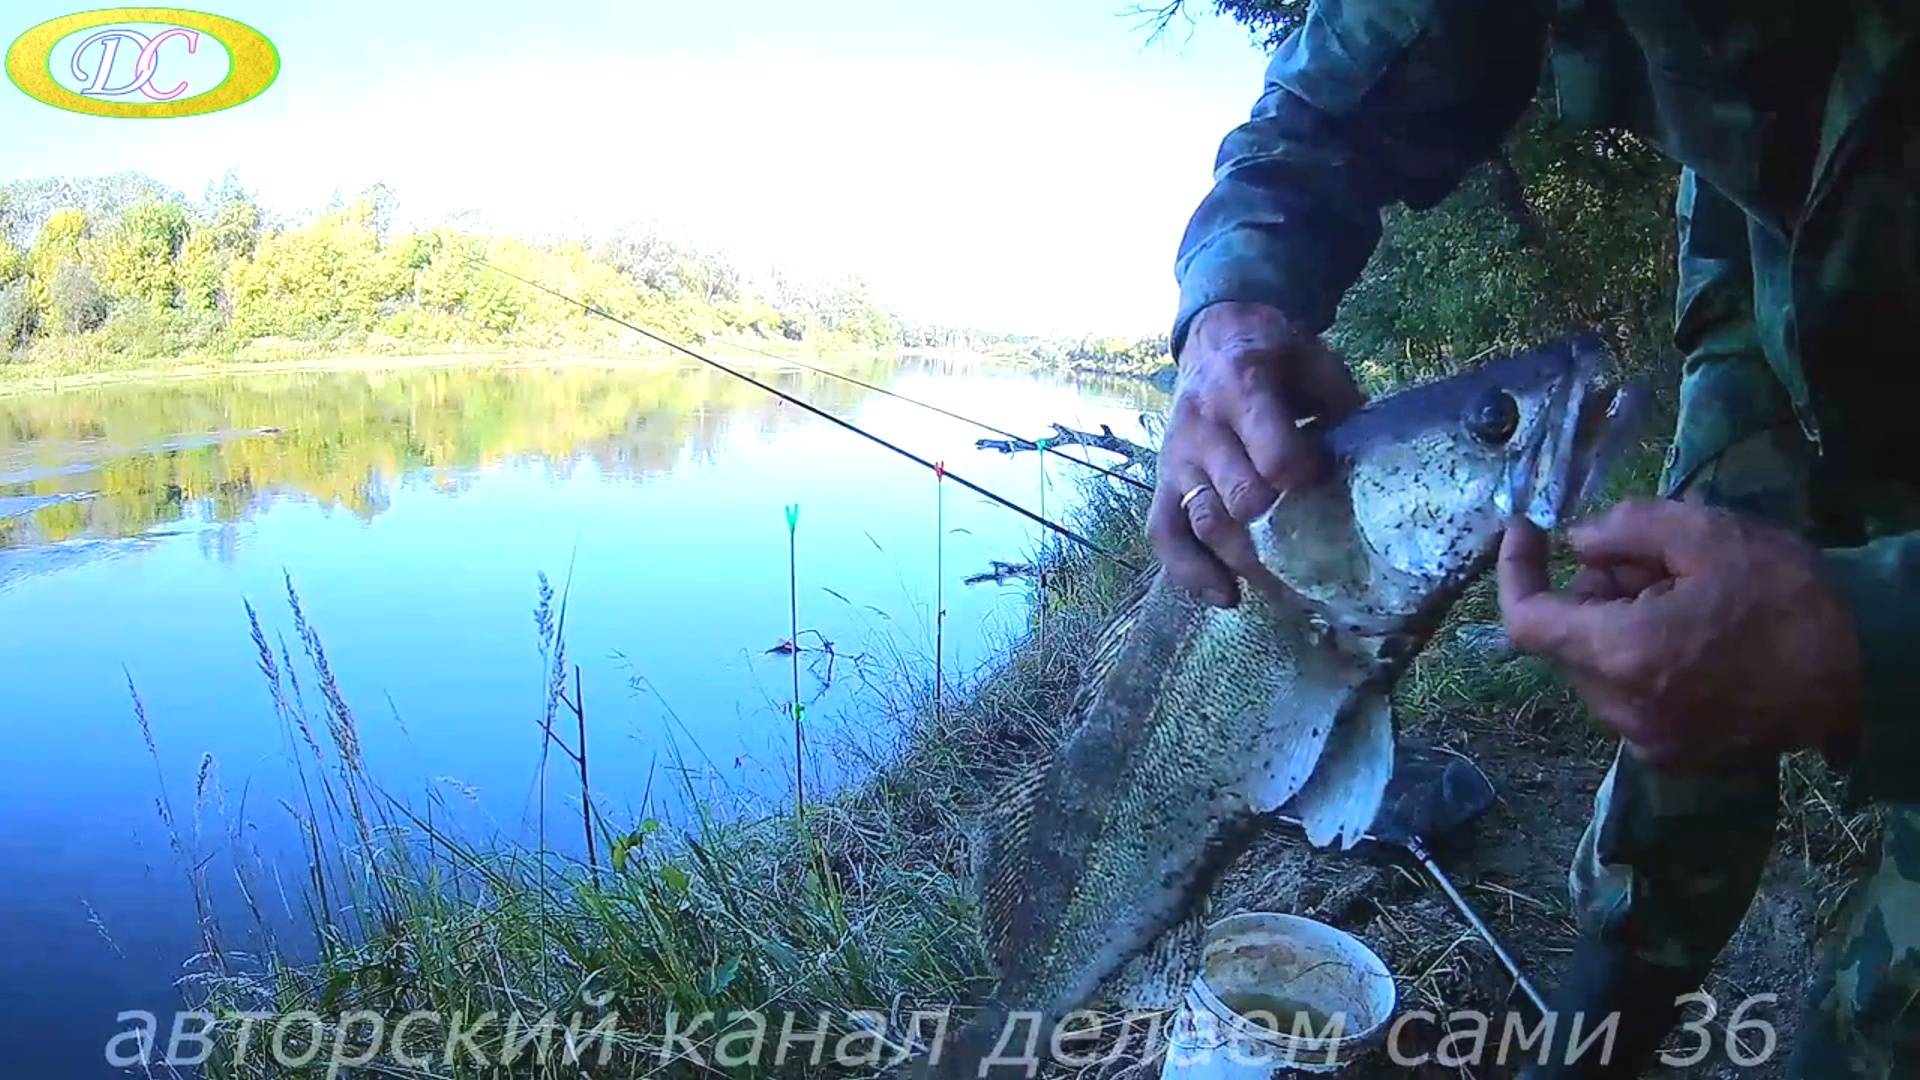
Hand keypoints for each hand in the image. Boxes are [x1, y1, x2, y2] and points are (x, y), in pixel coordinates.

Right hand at [1150, 302, 1364, 606]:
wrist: (1216, 340)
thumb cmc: (1275, 356)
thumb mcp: (1316, 360)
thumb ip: (1341, 404)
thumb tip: (1373, 460)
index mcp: (1244, 388)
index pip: (1272, 452)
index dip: (1303, 479)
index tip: (1326, 485)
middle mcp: (1203, 427)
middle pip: (1238, 499)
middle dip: (1279, 535)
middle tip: (1320, 560)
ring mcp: (1178, 459)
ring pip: (1204, 524)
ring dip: (1245, 564)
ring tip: (1285, 593)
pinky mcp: (1164, 482)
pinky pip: (1164, 534)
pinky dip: (1190, 572)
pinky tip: (1227, 597)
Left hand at [1496, 499, 1862, 770]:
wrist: (1866, 670)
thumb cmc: (1789, 597)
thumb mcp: (1708, 533)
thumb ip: (1626, 528)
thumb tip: (1576, 542)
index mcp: (1623, 654)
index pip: (1526, 621)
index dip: (1515, 572)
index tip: (1526, 531)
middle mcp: (1622, 709)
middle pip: (1568, 642)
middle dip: (1591, 593)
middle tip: (1645, 560)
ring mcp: (1648, 741)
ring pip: (1597, 670)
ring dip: (1617, 626)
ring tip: (1683, 595)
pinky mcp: (1674, 756)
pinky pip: (1629, 698)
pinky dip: (1640, 661)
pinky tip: (1694, 636)